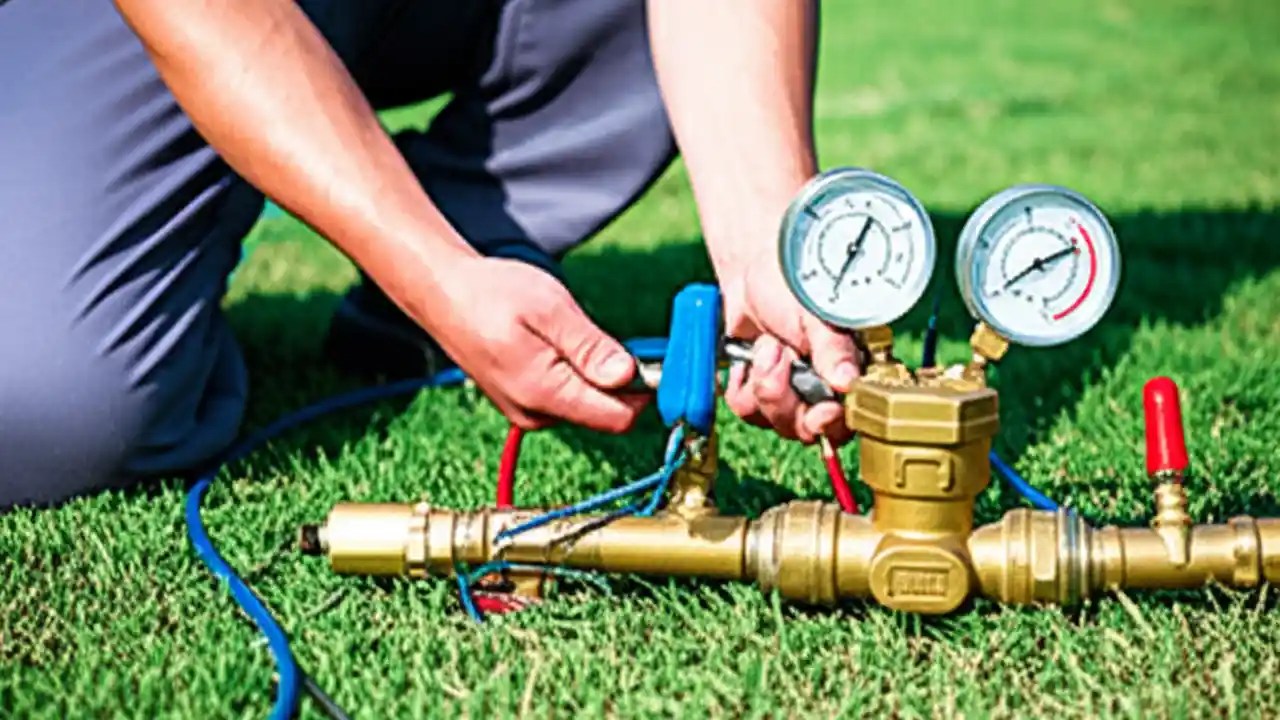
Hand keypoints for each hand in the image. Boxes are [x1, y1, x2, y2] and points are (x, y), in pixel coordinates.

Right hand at [418, 257, 647, 431]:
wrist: (442, 293)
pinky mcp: (525, 404)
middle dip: (622, 380)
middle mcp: (536, 414)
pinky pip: (569, 398)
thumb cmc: (493, 293)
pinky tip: (558, 343)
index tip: (655, 357)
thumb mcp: (549, 307)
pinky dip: (578, 375)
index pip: (618, 417)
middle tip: (604, 334)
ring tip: (569, 333)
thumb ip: (589, 346)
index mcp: (543, 392)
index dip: (645, 391)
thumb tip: (628, 376)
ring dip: (597, 374)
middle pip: (607, 413)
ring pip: (589, 405)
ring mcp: (528, 413)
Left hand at [719, 247, 859, 444]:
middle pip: (805, 428)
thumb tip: (847, 382)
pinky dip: (743, 383)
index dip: (832, 422)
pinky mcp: (758, 391)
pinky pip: (747, 408)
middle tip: (778, 357)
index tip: (821, 410)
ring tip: (766, 344)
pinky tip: (751, 355)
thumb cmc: (795, 284)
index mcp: (847, 373)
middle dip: (784, 399)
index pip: (847, 419)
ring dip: (763, 384)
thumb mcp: (817, 313)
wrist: (755, 271)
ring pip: (773, 421)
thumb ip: (833, 349)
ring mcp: (789, 393)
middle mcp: (821, 390)